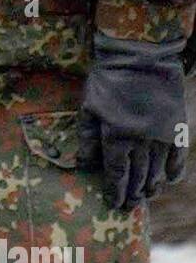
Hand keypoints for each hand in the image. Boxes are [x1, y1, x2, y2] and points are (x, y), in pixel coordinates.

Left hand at [77, 30, 187, 209]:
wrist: (140, 56)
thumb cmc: (108, 78)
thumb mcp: (89, 105)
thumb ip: (87, 137)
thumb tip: (85, 164)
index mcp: (117, 137)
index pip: (116, 174)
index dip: (114, 191)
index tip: (112, 203)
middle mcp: (142, 142)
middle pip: (137, 177)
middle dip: (131, 194)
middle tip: (128, 206)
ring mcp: (162, 137)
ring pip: (157, 171)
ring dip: (150, 187)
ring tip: (144, 197)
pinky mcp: (178, 129)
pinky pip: (177, 159)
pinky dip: (173, 172)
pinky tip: (167, 180)